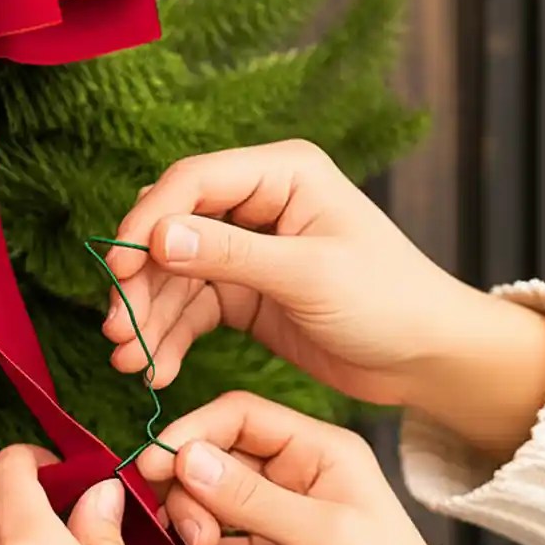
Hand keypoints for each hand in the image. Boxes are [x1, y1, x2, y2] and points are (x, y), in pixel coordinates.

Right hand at [104, 139, 544, 460]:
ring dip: (147, 318)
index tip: (117, 270)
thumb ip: (230, 255)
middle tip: (116, 330)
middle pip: (172, 231)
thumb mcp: (309, 276)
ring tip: (129, 362)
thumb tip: (157, 238)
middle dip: (139, 283)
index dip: (147, 223)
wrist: (428, 360)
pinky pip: (190, 310)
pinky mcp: (243, 293)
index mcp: (282, 174)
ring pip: (173, 276)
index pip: (192, 183)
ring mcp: (247, 249)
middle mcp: (258, 203)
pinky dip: (169, 339)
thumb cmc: (390, 302)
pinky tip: (155, 371)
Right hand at [137, 392, 443, 544]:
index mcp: (317, 450)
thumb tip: (185, 457)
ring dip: (195, 532)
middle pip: (212, 460)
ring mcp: (275, 516)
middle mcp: (293, 475)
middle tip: (192, 534)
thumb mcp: (320, 535)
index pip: (239, 417)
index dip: (191, 434)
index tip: (154, 464)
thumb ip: (248, 496)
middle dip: (190, 495)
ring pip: (206, 504)